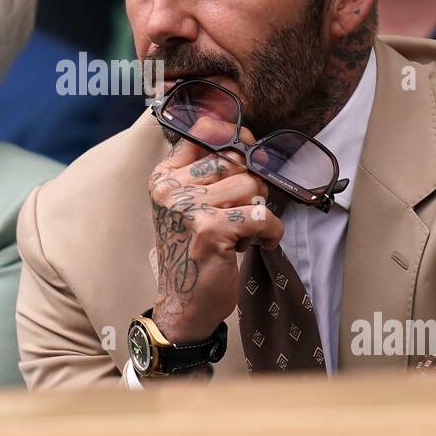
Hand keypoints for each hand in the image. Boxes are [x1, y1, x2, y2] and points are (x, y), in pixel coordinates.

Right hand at [147, 117, 283, 342]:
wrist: (185, 303)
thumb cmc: (194, 251)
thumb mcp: (188, 205)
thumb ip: (207, 170)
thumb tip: (245, 135)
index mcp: (163, 177)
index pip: (205, 133)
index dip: (236, 140)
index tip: (247, 157)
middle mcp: (170, 188)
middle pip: (235, 159)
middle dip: (251, 184)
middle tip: (244, 211)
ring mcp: (187, 208)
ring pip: (250, 185)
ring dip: (258, 210)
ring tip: (244, 232)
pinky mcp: (210, 229)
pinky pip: (261, 213)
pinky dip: (271, 231)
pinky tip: (262, 243)